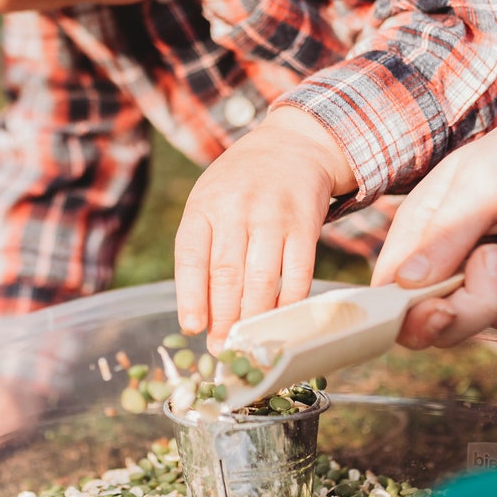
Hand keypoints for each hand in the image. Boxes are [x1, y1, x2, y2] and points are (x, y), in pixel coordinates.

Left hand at [173, 107, 355, 348]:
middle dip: (222, 318)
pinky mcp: (305, 225)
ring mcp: (274, 216)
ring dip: (253, 318)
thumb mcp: (209, 202)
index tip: (192, 328)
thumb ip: (202, 247)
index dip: (190, 296)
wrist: (292, 146)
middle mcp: (237, 208)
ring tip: (246, 343)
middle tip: (220, 349)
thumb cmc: (240, 186)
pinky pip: (298, 274)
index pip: (191, 255)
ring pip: (262, 279)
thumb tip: (199, 312)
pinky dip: (288, 304)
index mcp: (204, 205)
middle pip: (226, 274)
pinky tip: (279, 321)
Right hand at [372, 107, 496, 347]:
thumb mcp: (480, 186)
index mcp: (419, 235)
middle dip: (481, 299)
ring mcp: (489, 278)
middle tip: (495, 255)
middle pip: (446, 326)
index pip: (392, 297)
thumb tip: (406, 282)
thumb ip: (446, 234)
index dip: (410, 318)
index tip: (442, 309)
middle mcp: (448, 263)